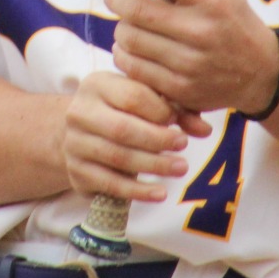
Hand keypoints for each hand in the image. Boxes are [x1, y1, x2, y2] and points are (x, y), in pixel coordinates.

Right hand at [61, 71, 211, 201]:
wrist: (80, 133)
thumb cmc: (122, 111)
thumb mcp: (144, 100)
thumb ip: (176, 110)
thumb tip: (205, 130)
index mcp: (96, 85)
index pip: (132, 96)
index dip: (160, 111)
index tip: (178, 122)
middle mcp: (79, 112)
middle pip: (122, 129)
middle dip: (158, 140)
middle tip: (184, 146)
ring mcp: (73, 143)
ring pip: (118, 157)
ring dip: (153, 166)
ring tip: (180, 168)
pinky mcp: (76, 172)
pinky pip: (110, 184)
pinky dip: (138, 191)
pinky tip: (160, 193)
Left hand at [106, 0, 278, 116]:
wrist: (262, 74)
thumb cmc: (236, 23)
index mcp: (213, 0)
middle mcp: (202, 31)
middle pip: (139, 10)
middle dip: (116, 0)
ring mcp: (192, 63)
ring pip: (133, 41)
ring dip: (120, 29)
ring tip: (123, 24)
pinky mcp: (183, 89)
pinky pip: (136, 70)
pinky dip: (124, 55)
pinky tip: (127, 49)